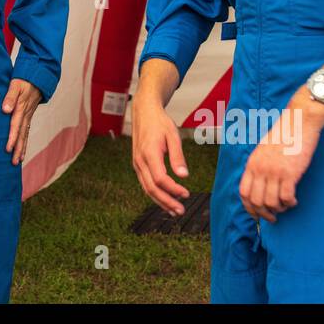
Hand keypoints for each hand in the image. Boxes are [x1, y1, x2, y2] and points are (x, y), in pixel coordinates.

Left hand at [2, 79, 42, 164]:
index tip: (8, 149)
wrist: (38, 76)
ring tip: (18, 161)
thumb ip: (9, 97)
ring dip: (22, 148)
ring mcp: (29, 116)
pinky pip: (27, 131)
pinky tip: (22, 149)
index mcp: (21, 108)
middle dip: (18, 149)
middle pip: (22, 135)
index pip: (15, 126)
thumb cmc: (24, 80)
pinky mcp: (29, 116)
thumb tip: (5, 110)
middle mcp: (26, 115)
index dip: (11, 138)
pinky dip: (24, 141)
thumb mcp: (15, 85)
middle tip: (14, 163)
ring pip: (25, 135)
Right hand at [131, 67, 189, 214]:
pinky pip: (145, 183)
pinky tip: (165, 199)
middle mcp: (140, 160)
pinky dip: (155, 194)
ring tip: (175, 210)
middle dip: (166, 202)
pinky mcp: (138, 164)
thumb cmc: (160, 122)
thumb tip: (184, 175)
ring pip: (147, 188)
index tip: (186, 194)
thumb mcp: (173, 135)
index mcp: (149, 153)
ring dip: (161, 201)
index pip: (160, 179)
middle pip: (151, 188)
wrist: (143, 112)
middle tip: (181, 211)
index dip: (173, 189)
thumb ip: (178, 156)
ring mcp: (137, 163)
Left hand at [238, 92, 323, 222]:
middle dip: (264, 214)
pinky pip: (286, 198)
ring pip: (271, 203)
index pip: (244, 193)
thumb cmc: (284, 135)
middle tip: (274, 217)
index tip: (257, 215)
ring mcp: (274, 171)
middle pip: (256, 202)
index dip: (249, 208)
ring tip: (286, 206)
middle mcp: (260, 169)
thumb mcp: (263, 149)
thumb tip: (259, 184)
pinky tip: (294, 200)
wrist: (299, 122)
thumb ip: (259, 165)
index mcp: (252, 163)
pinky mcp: (290, 173)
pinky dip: (290, 204)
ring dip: (279, 209)